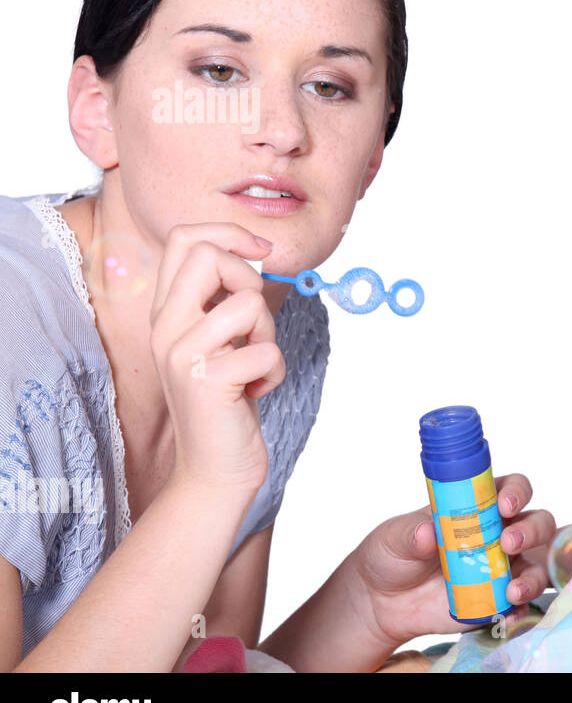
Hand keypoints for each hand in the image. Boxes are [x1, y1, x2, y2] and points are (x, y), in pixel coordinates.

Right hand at [149, 223, 281, 493]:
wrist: (214, 470)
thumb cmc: (229, 400)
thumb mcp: (222, 340)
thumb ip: (225, 298)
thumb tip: (254, 250)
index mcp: (168, 312)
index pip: (185, 239)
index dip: (230, 233)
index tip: (261, 250)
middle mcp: (166, 327)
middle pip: (210, 257)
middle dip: (251, 280)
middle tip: (252, 324)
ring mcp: (182, 354)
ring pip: (249, 304)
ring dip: (268, 335)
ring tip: (252, 365)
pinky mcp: (207, 381)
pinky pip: (266, 352)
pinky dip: (275, 372)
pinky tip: (254, 392)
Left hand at [347, 473, 556, 646]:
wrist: (382, 603)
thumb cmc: (393, 556)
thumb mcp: (395, 537)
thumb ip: (411, 533)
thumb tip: (427, 532)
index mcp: (479, 507)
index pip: (513, 488)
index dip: (517, 491)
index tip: (504, 504)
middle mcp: (499, 534)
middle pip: (539, 523)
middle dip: (531, 531)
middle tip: (508, 543)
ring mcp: (503, 569)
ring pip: (539, 566)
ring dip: (533, 576)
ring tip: (512, 590)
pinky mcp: (498, 601)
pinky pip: (522, 606)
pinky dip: (521, 611)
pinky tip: (508, 616)